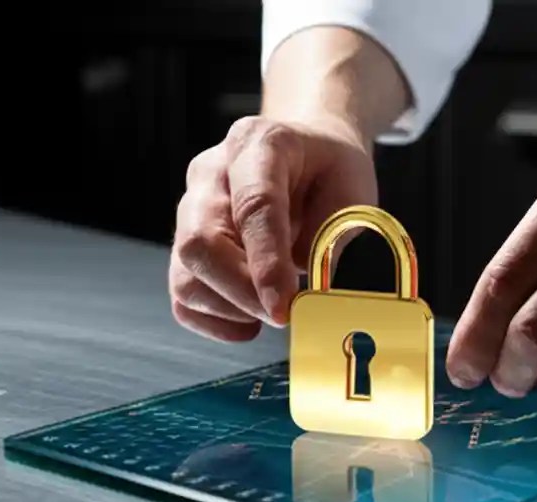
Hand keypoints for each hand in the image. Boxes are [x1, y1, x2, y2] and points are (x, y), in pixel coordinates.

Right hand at [170, 116, 377, 341]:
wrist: (309, 159)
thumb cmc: (330, 174)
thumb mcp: (353, 195)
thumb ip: (339, 241)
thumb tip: (322, 294)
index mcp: (259, 144)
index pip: (253, 206)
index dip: (267, 263)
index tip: (285, 307)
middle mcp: (212, 174)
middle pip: (200, 242)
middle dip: (243, 293)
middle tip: (284, 314)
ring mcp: (190, 210)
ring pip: (185, 275)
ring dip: (231, 309)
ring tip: (273, 309)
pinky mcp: (184, 247)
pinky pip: (182, 297)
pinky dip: (215, 321)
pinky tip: (250, 320)